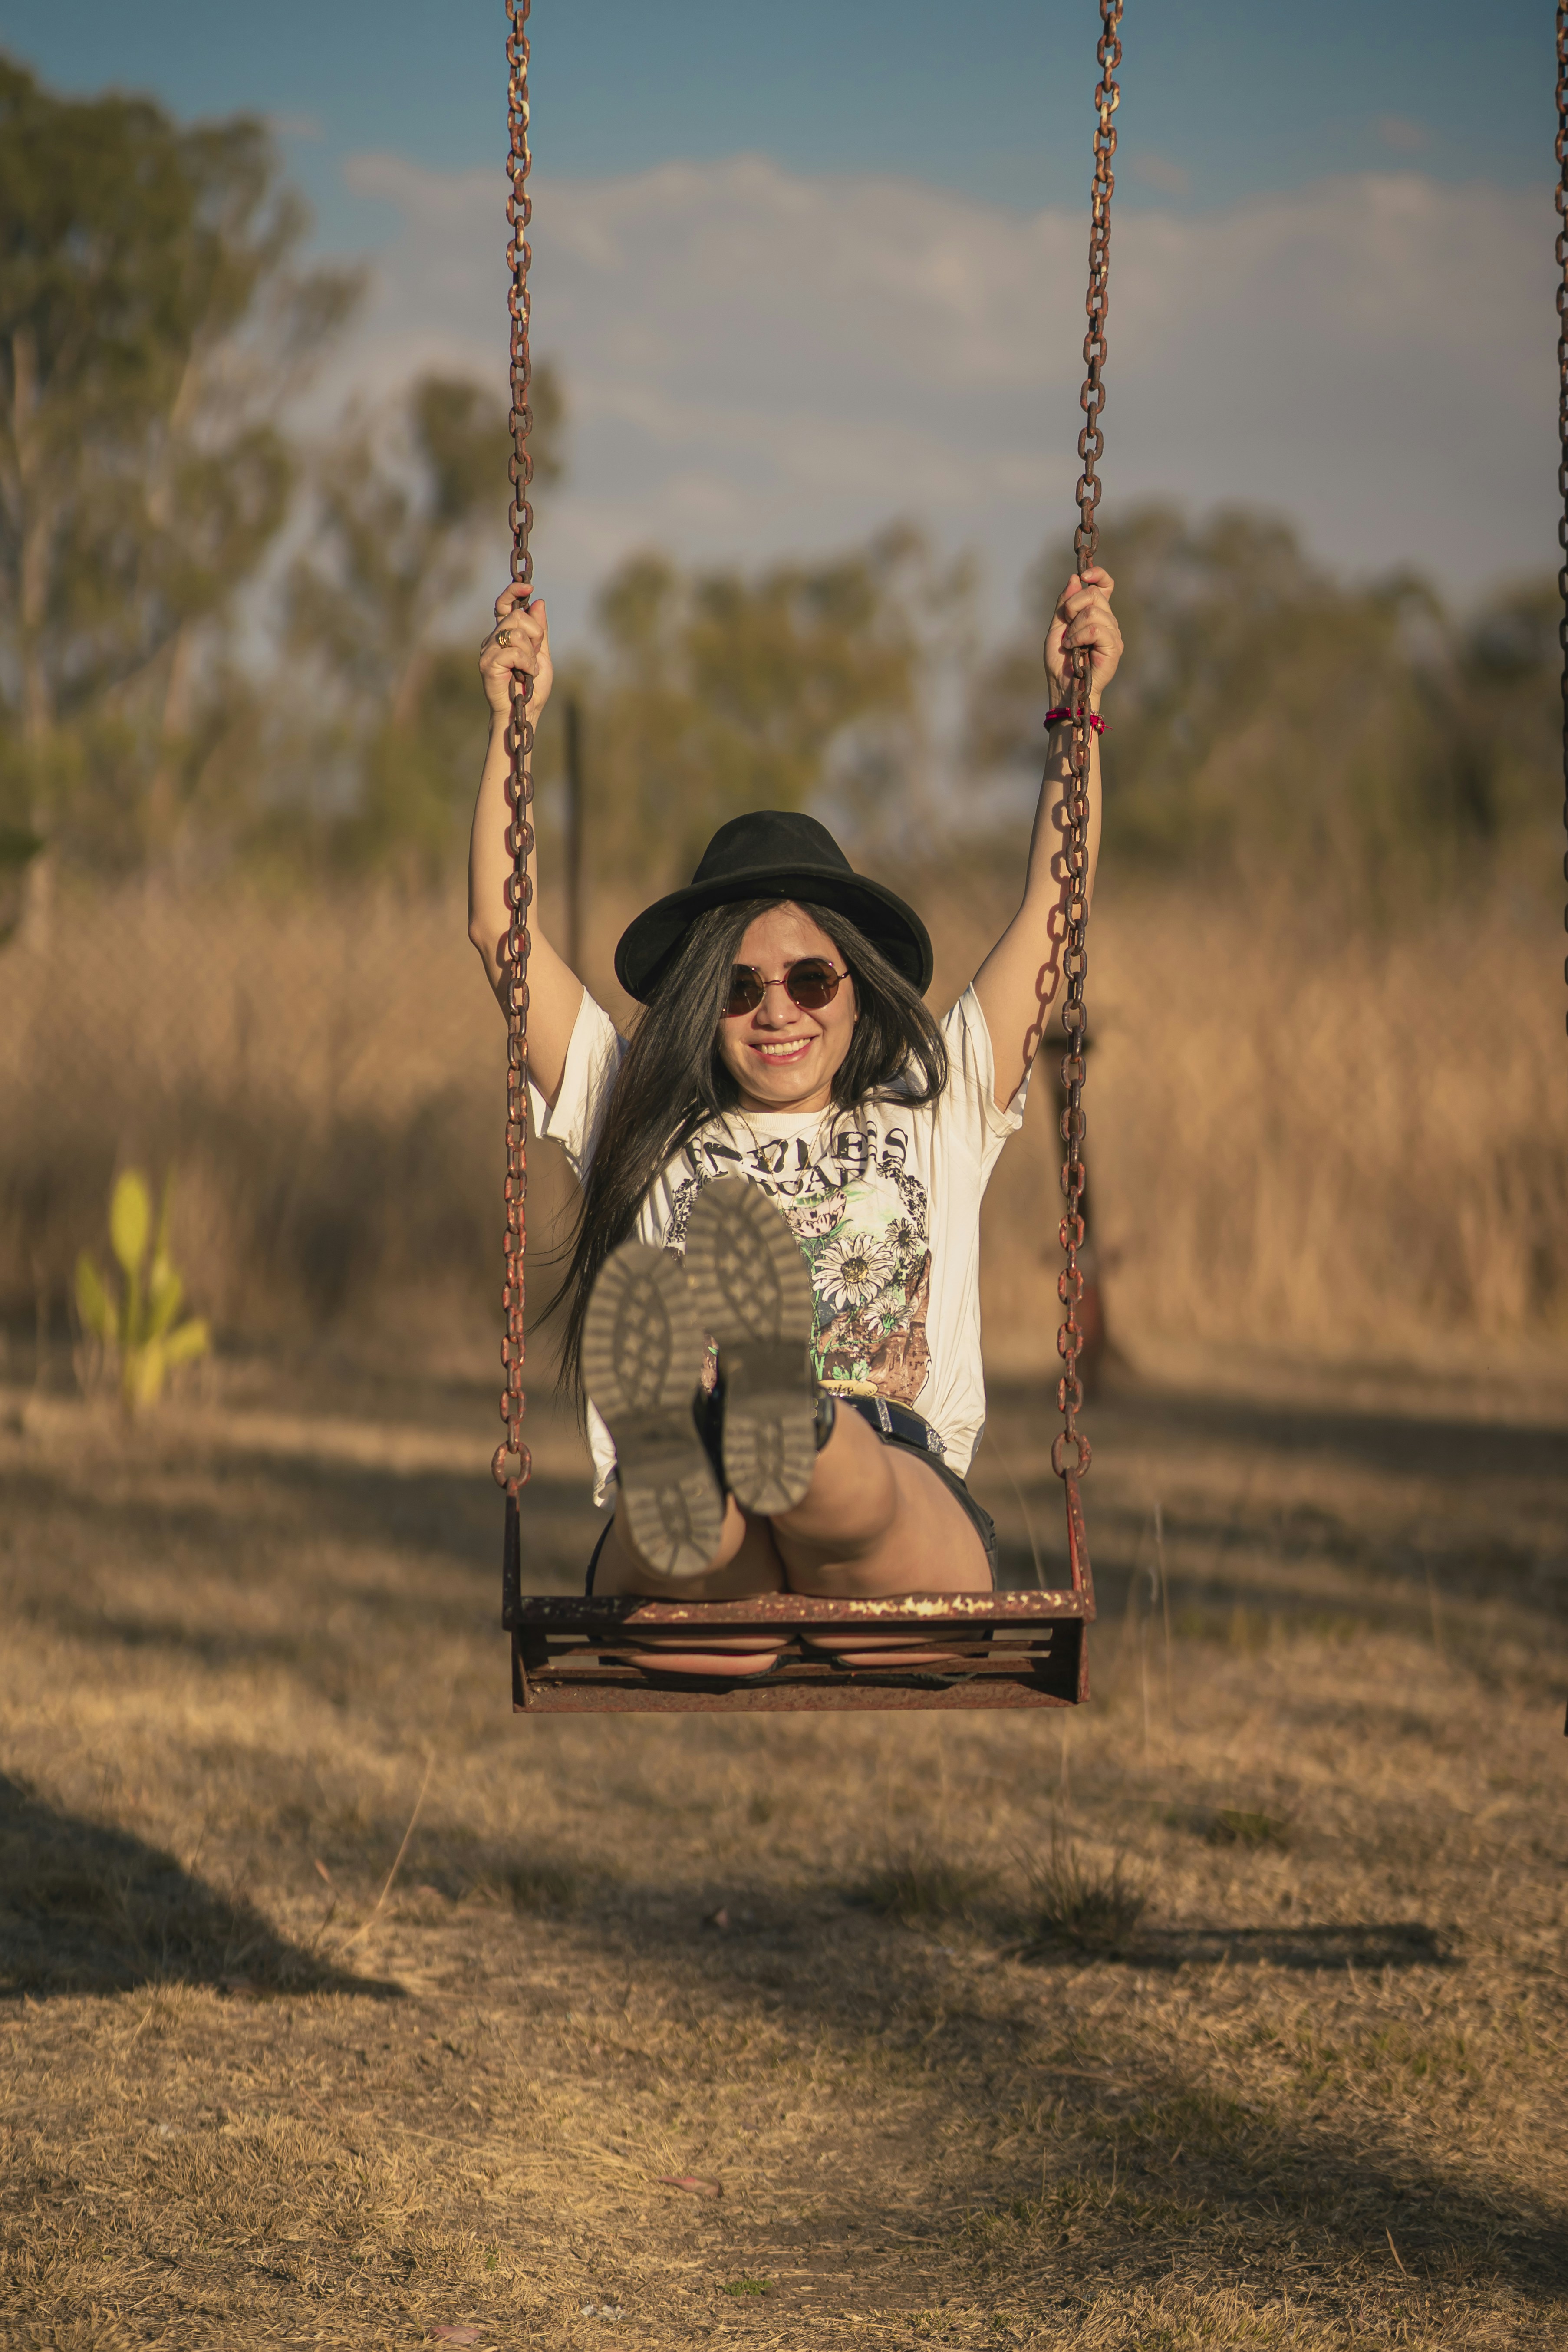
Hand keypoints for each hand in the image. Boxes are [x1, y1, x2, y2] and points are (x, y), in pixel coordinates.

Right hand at [479, 583, 552, 721]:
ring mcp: (488, 650)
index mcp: (505, 635)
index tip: (527, 587)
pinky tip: (526, 676)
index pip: (503, 605)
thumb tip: (538, 601)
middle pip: (517, 616)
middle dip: (535, 635)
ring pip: (516, 633)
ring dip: (531, 654)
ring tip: (530, 671)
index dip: (513, 592)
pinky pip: (513, 651)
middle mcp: (493, 639)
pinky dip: (526, 663)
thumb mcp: (541, 654)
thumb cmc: (532, 688)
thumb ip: (539, 630)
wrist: (524, 713)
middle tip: (535, 657)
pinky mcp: (487, 663)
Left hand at [1043, 564, 1120, 704]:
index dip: (1098, 575)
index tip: (1084, 575)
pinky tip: (1074, 649)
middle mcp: (1108, 621)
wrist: (1063, 688)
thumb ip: (1065, 604)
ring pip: (1094, 612)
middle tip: (1065, 625)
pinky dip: (1079, 637)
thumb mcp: (1057, 627)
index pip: (1105, 585)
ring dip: (1074, 628)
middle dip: (1073, 605)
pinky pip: (1095, 629)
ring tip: (1069, 644)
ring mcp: (1113, 634)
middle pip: (1095, 594)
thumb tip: (1075, 578)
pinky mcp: (1114, 647)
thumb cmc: (1060, 662)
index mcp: (1096, 613)